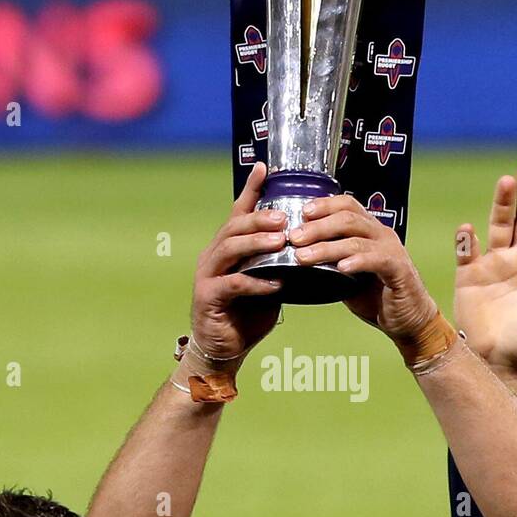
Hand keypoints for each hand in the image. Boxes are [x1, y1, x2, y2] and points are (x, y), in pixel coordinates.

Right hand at [190, 164, 285, 362]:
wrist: (224, 349)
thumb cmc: (247, 314)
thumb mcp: (267, 282)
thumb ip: (279, 263)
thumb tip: (308, 246)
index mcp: (228, 248)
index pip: (239, 212)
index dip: (252, 189)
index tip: (266, 167)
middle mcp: (214, 256)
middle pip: (234, 227)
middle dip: (259, 218)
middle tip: (284, 216)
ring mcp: (208, 275)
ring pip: (230, 249)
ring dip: (257, 243)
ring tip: (280, 241)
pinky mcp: (208, 297)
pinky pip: (233, 284)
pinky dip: (256, 282)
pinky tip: (276, 283)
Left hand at [289, 194, 437, 343]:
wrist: (408, 319)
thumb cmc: (378, 296)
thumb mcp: (346, 276)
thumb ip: (327, 264)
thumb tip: (297, 258)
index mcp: (369, 231)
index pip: (347, 206)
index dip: (324, 205)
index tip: (301, 214)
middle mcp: (381, 235)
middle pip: (347, 219)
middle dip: (317, 227)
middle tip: (294, 238)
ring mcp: (391, 251)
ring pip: (356, 240)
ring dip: (326, 247)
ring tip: (304, 256)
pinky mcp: (399, 270)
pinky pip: (377, 260)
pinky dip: (357, 262)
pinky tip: (341, 267)